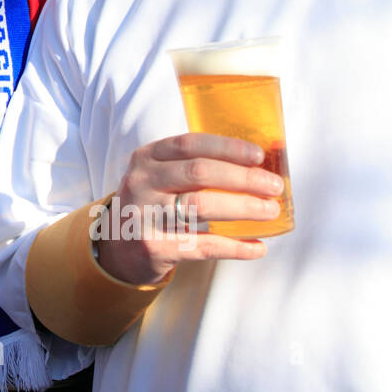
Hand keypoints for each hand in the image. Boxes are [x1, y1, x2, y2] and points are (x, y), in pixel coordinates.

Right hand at [96, 133, 283, 285]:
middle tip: (273, 186)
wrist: (118, 247)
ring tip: (270, 212)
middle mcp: (141, 183)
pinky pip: (202, 246)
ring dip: (243, 208)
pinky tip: (257, 247)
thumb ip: (191, 166)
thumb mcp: (158, 176)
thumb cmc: (152, 204)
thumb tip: (255, 165)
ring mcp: (144, 216)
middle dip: (243, 178)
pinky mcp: (154, 247)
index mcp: (146, 158)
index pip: (188, 144)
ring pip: (201, 207)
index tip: (258, 155)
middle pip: (199, 173)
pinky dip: (235, 248)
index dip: (226, 147)